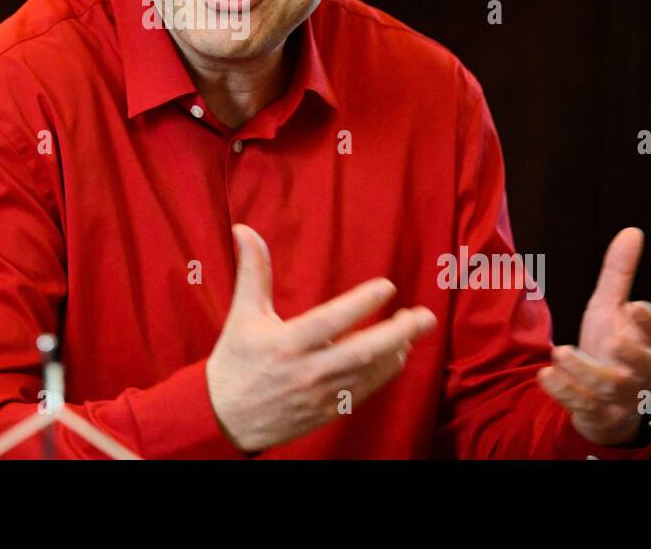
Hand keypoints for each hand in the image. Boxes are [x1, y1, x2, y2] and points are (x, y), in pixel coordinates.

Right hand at [206, 224, 436, 453]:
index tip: (387, 286)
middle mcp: (308, 370)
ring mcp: (320, 394)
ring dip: (396, 352)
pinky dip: (384, 374)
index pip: (331, 320)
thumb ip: (253, 272)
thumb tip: (245, 230)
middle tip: (425, 316)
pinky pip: (364, 392)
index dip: (361, 303)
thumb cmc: (235, 361)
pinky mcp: (327, 411)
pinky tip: (396, 358)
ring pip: (369, 373)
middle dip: (400, 333)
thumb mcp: (242, 315)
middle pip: (363, 351)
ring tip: (413, 331)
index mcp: (287, 343)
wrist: (225, 419)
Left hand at [537, 227, 650, 445]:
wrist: (603, 397)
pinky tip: (545, 375)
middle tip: (611, 338)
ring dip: (585, 369)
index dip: (650, 319)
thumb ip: (620, 274)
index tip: (634, 305)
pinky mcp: (599, 413)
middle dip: (629, 352)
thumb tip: (632, 231)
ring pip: (611, 387)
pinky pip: (585, 406)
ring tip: (560, 351)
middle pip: (645, 364)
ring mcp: (621, 395)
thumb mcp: (610, 307)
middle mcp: (640, 369)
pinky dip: (565, 392)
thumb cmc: (612, 342)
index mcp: (647, 341)